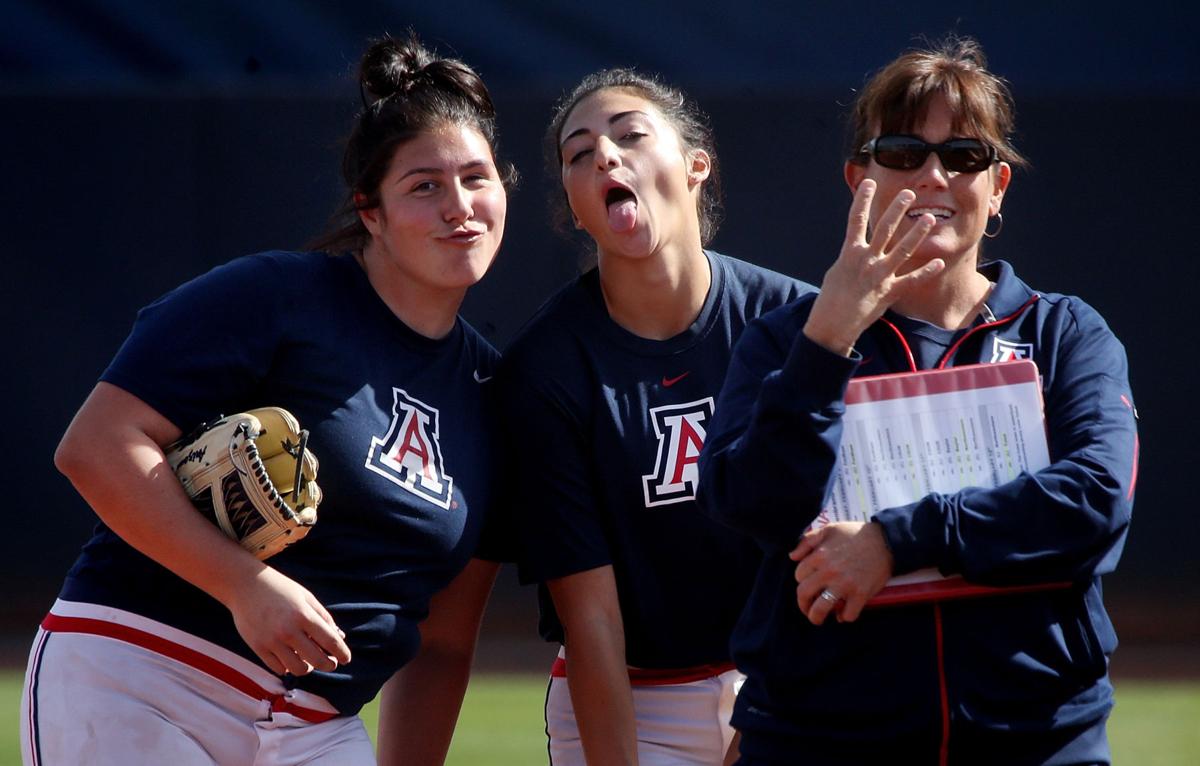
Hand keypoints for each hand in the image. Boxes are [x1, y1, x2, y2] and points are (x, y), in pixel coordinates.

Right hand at [226, 567, 351, 675]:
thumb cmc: (280, 589)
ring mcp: (272, 641)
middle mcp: (289, 630)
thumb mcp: (306, 597)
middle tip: (331, 663)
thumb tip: (339, 638)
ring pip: (298, 669)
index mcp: (304, 615)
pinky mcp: (258, 647)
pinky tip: (291, 660)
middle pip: (316, 660)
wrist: (245, 584)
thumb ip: (323, 617)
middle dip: (328, 665)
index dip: (342, 653)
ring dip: (308, 668)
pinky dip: (288, 667)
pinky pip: (278, 668)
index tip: (346, 659)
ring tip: (309, 662)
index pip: (330, 642)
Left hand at [788, 522, 893, 624]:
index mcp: (819, 556)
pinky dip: (844, 617)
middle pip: (804, 594)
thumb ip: (807, 541)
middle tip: (806, 608)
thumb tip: (792, 557)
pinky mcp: (860, 594)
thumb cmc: (855, 534)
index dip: (802, 581)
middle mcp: (828, 572)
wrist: (886, 541)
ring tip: (818, 619)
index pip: (799, 576)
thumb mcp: (829, 529)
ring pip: (821, 609)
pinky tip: (843, 614)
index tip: (809, 583)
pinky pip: (847, 614)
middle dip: (802, 604)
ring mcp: (844, 585)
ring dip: (816, 617)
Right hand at [803, 180, 943, 355]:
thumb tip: (857, 246)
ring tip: (929, 218)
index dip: (862, 200)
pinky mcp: (889, 292)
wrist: (832, 324)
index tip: (869, 182)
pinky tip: (939, 262)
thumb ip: (852, 256)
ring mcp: (879, 276)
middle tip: (909, 193)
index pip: (856, 220)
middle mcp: (866, 260)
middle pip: (884, 229)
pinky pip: (911, 280)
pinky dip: (925, 272)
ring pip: (902, 250)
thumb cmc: (831, 298)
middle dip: (897, 209)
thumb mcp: (838, 271)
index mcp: (850, 253)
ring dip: (917, 233)